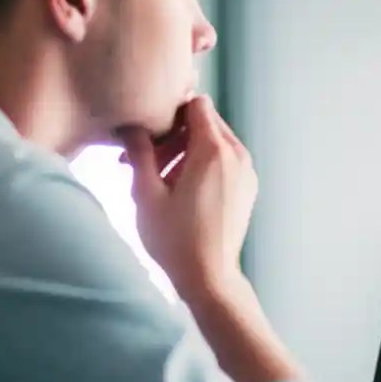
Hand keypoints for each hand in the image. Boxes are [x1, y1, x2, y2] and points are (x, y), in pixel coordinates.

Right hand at [117, 96, 256, 294]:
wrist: (210, 278)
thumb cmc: (175, 240)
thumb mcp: (146, 193)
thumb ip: (139, 151)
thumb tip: (132, 124)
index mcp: (215, 151)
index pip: (196, 103)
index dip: (170, 113)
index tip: (150, 137)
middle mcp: (238, 156)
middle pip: (205, 122)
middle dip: (174, 134)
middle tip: (146, 162)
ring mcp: (247, 172)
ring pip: (214, 142)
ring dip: (185, 152)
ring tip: (158, 181)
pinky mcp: (247, 188)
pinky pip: (224, 161)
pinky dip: (202, 166)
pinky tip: (179, 191)